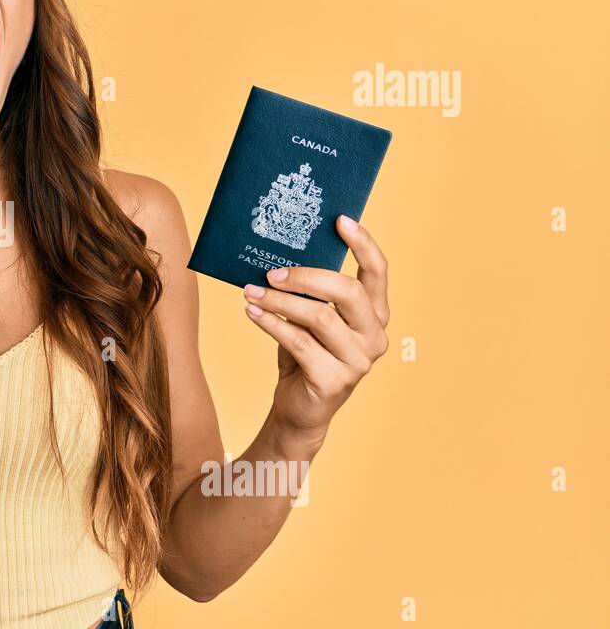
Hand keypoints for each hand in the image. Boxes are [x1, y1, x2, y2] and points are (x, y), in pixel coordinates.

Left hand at [242, 214, 389, 443]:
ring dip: (279, 301)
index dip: (363, 244)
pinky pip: (299, 342)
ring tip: (251, 291)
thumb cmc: (305, 356)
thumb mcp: (311, 320)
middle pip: (347, 291)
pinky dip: (271, 324)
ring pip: (318, 317)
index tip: (340, 220)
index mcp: (374, 315)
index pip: (377, 273)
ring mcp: (359, 361)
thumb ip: (310, 294)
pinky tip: (252, 313)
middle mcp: (374, 336)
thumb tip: (280, 255)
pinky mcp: (335, 381)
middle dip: (307, 276)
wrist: (299, 409)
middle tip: (273, 271)